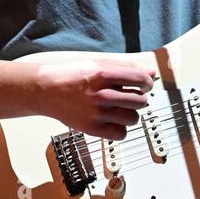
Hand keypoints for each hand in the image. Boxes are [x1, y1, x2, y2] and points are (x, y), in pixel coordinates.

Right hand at [35, 57, 156, 139]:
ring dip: (131, 114)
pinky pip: (121, 134)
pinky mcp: (92, 129)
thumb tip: (151, 73)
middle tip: (130, 97)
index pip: (141, 80)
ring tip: (120, 109)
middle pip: (140, 101)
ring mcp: (97, 113)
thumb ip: (127, 68)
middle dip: (139, 98)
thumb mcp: (101, 64)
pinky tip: (113, 120)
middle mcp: (102, 94)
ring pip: (134, 119)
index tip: (144, 85)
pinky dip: (121, 129)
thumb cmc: (74, 76)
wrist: (48, 90)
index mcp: (104, 74)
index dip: (147, 83)